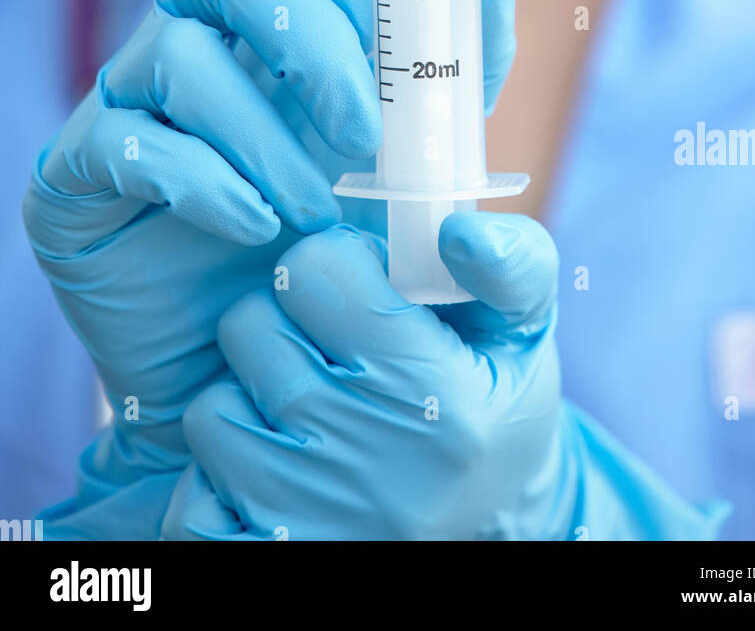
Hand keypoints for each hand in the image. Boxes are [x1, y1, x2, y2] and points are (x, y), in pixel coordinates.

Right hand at [23, 0, 517, 484]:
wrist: (270, 344)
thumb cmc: (348, 219)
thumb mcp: (425, 139)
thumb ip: (462, 53)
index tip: (387, 19)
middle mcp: (192, 20)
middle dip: (311, 41)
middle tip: (366, 133)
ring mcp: (129, 89)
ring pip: (179, 52)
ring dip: (267, 136)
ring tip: (318, 213)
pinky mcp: (82, 167)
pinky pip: (122, 142)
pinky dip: (203, 184)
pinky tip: (255, 227)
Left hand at [161, 215, 577, 541]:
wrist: (499, 533)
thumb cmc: (496, 412)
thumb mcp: (526, 333)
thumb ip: (512, 264)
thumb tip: (455, 227)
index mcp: (437, 398)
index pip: (315, 271)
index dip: (336, 262)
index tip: (362, 287)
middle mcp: (368, 466)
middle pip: (250, 328)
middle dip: (285, 319)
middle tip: (330, 345)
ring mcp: (310, 525)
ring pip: (211, 410)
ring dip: (249, 399)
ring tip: (303, 408)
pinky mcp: (271, 563)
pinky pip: (191, 501)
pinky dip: (219, 481)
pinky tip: (272, 467)